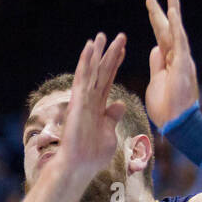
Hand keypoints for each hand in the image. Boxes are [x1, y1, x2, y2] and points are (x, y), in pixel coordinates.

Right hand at [55, 32, 127, 181]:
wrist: (80, 166)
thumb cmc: (93, 154)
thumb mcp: (110, 132)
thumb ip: (113, 116)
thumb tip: (120, 103)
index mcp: (99, 106)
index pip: (109, 80)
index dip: (116, 64)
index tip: (123, 49)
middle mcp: (90, 99)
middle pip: (102, 72)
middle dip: (110, 54)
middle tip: (118, 36)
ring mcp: (83, 99)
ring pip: (91, 71)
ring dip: (96, 53)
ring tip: (101, 36)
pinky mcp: (78, 101)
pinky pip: (82, 78)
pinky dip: (85, 62)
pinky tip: (88, 48)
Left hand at [145, 0, 199, 128]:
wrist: (176, 124)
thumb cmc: (166, 107)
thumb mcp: (156, 81)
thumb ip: (157, 64)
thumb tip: (155, 48)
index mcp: (168, 62)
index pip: (160, 38)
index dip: (156, 22)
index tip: (151, 8)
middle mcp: (177, 59)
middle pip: (166, 31)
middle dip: (160, 13)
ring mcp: (182, 62)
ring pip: (176, 33)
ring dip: (173, 13)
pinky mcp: (183, 66)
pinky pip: (180, 43)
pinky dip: (177, 28)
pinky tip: (173, 14)